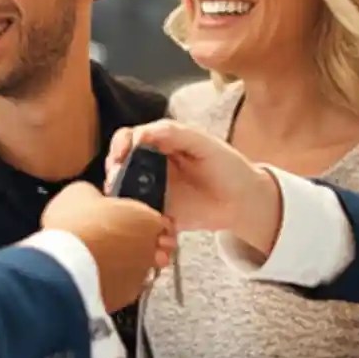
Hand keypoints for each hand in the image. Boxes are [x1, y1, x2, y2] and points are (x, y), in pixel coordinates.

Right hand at [41, 182, 175, 312]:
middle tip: (118, 241)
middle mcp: (151, 248)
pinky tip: (98, 276)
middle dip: (143, 244)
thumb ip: (97, 195)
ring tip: (105, 260)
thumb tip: (94, 199)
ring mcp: (140, 275)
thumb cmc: (74, 226)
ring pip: (142, 268)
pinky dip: (116, 282)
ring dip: (130, 264)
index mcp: (145, 218)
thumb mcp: (78, 192)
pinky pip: (126, 286)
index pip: (161, 221)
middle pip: (157, 246)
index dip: (147, 222)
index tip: (135, 222)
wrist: (64, 266)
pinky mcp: (126, 297)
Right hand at [105, 119, 282, 256]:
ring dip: (118, 199)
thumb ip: (174, 133)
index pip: (128, 139)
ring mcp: (153, 192)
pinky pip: (141, 219)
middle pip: (119, 167)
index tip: (120, 156)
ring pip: (124, 194)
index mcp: (159, 145)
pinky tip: (145, 223)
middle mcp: (150, 167)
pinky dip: (137, 222)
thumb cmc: (228, 166)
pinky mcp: (159, 216)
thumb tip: (141, 133)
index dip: (120, 145)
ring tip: (124, 205)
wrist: (245, 201)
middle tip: (116, 182)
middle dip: (113, 173)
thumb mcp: (204, 143)